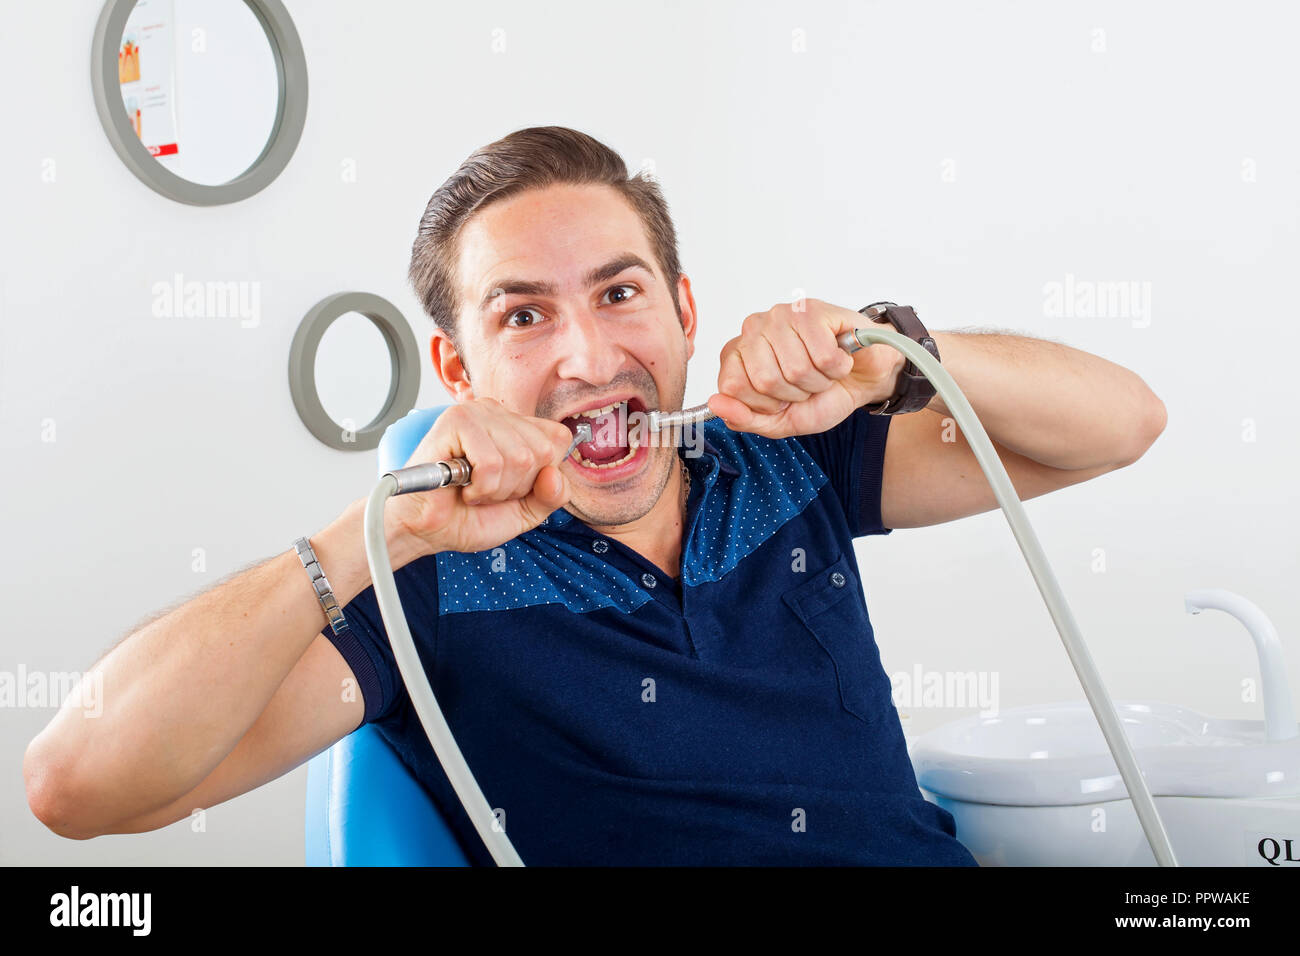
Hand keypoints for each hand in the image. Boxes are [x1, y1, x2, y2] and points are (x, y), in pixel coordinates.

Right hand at [388, 397, 576, 555]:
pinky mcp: (456, 421)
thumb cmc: (467, 516)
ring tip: (473, 488)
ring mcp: (477, 413)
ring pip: (519, 458)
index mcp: (517, 426)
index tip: (510, 487)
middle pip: (543, 451)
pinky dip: (480, 487)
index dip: (541, 475)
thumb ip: (552, 496)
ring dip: (496, 490)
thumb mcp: (525, 511)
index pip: (559, 440)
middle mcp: (498, 413)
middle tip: (487, 490)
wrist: (424, 530)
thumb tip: (555, 473)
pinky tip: (461, 486)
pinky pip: (492, 463)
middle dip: (518, 486)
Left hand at [706, 298, 905, 437]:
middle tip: (806, 385)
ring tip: (823, 371)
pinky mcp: (811, 310)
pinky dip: (838, 367)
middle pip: (766, 380)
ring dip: (819, 381)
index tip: (780, 400)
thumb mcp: (780, 421)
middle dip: (795, 394)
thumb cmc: (821, 395)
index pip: (732, 387)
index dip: (765, 404)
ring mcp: (780, 316)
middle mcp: (753, 331)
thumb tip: (717, 403)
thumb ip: (744, 419)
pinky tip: (838, 358)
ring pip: (796, 369)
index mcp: (737, 356)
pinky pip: (823, 356)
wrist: (863, 378)